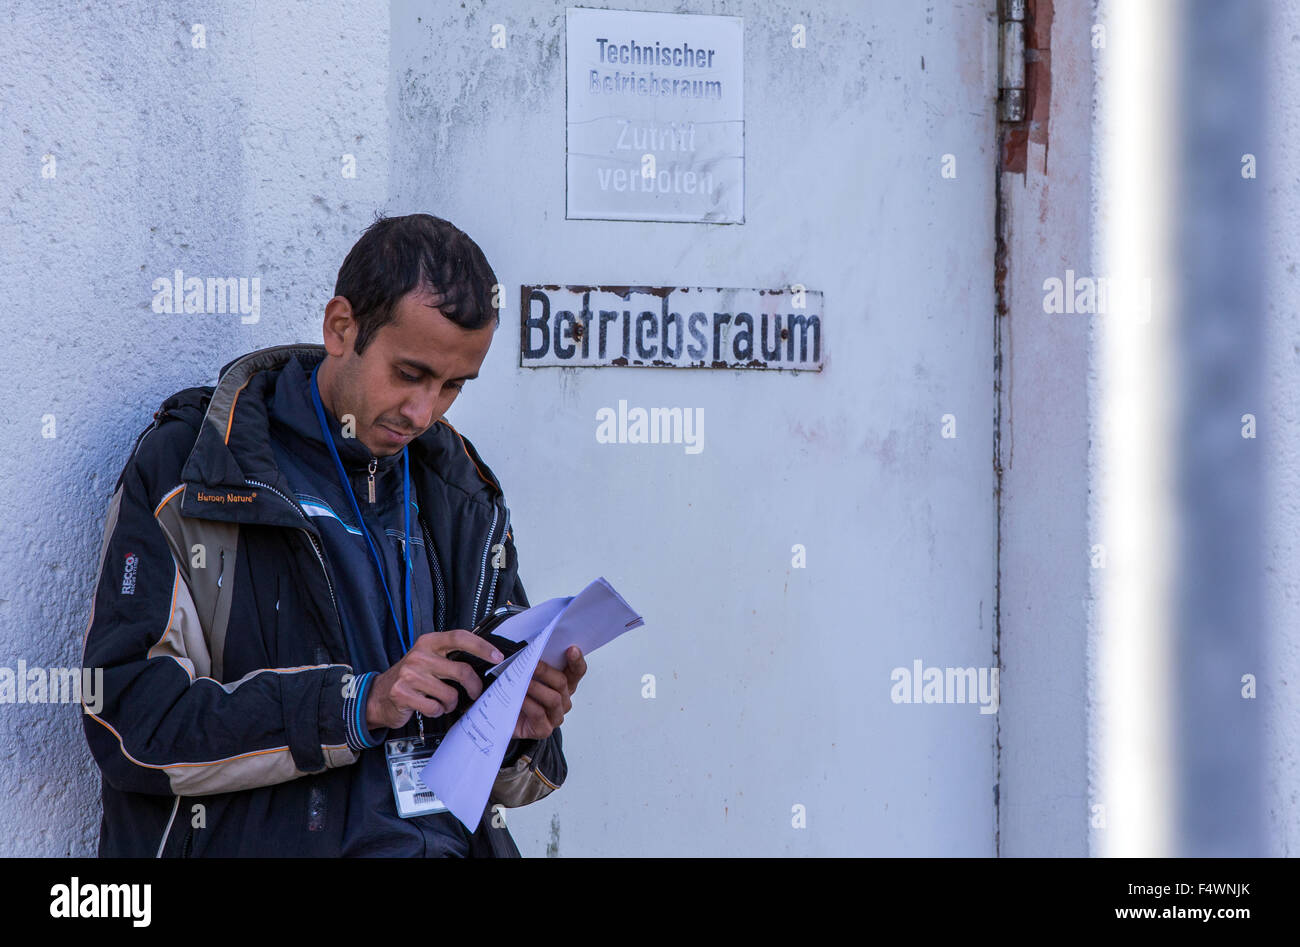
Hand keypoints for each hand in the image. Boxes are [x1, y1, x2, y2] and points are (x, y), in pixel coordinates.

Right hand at [365, 629, 504, 730]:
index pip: (460, 637)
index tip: (497, 656)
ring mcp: (410, 674)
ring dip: (451, 703)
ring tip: (444, 701)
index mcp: (429, 642)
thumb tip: (484, 661)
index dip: (482, 647)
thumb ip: (450, 657)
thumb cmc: (411, 677)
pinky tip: (430, 707)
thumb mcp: (429, 659)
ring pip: (449, 694)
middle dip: (473, 686)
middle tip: (475, 693)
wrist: (378, 695)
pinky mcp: (403, 694)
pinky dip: (437, 711)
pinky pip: (435, 707)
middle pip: (461, 670)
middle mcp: (419, 655)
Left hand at [512, 645, 586, 739]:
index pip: (577, 671)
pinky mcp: (544, 729)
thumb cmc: (516, 693)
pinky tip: (520, 697)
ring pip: (554, 699)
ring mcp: (555, 716)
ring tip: (523, 680)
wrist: (502, 718)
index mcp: (564, 684)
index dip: (577, 660)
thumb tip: (535, 649)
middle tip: (533, 663)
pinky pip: (539, 714)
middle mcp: (563, 700)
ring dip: (537, 687)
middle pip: (563, 683)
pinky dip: (529, 703)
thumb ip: (535, 662)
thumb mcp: (526, 674)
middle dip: (547, 671)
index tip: (571, 649)